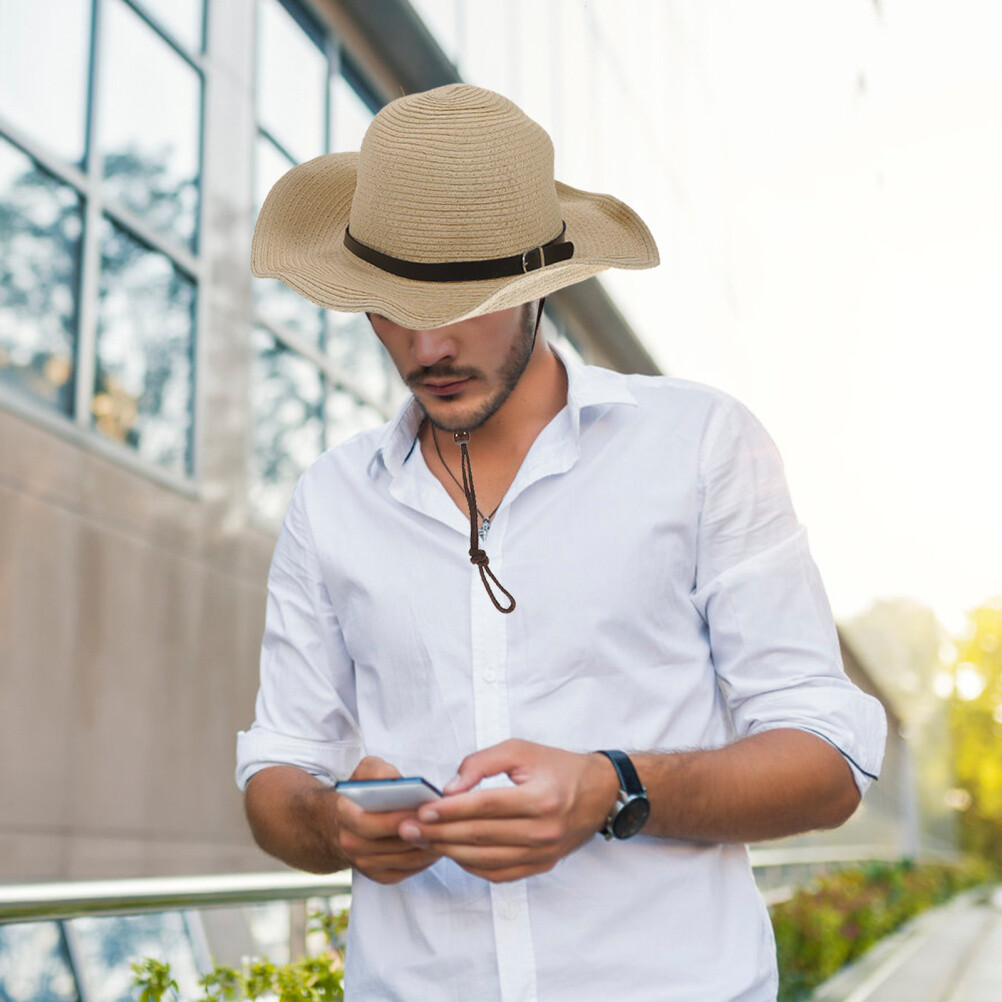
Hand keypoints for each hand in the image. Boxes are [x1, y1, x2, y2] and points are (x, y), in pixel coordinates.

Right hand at [333, 756, 438, 884]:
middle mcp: (351, 844)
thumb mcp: (365, 771)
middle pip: (392, 844)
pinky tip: (438, 844)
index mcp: (345, 815)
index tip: (423, 808)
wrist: (340, 823)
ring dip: (428, 847)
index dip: (398, 818)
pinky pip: (407, 870)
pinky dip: (425, 859)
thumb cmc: (360, 793)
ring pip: (404, 859)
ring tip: (448, 832)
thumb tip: (400, 781)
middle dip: (420, 833)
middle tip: (444, 822)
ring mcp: (364, 864)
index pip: (370, 823)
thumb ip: (379, 771)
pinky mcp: (379, 876)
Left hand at [398, 739, 618, 883]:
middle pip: (481, 836)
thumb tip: (449, 789)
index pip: (486, 806)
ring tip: (421, 840)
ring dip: (448, 851)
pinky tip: (450, 851)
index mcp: (542, 798)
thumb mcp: (520, 749)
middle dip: (439, 833)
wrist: (598, 793)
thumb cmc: (556, 766)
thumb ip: (481, 764)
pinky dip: (470, 864)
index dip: (451, 809)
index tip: (422, 810)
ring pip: (485, 859)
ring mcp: (543, 853)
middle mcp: (544, 830)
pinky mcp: (540, 866)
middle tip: (407, 828)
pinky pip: (497, 873)